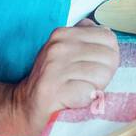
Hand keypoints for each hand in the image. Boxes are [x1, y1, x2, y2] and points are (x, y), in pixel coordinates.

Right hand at [11, 19, 119, 135]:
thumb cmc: (53, 80)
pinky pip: (90, 92)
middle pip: (109, 57)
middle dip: (105, 74)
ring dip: (97, 88)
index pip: (108, 38)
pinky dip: (88, 100)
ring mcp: (54, 68)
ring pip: (102, 74)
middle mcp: (58, 47)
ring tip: (81, 90)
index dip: (109, 56)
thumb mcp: (66, 51)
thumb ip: (86, 37)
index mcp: (63, 34)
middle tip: (88, 82)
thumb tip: (106, 31)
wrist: (26, 105)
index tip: (94, 67)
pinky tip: (75, 99)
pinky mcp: (53, 90)